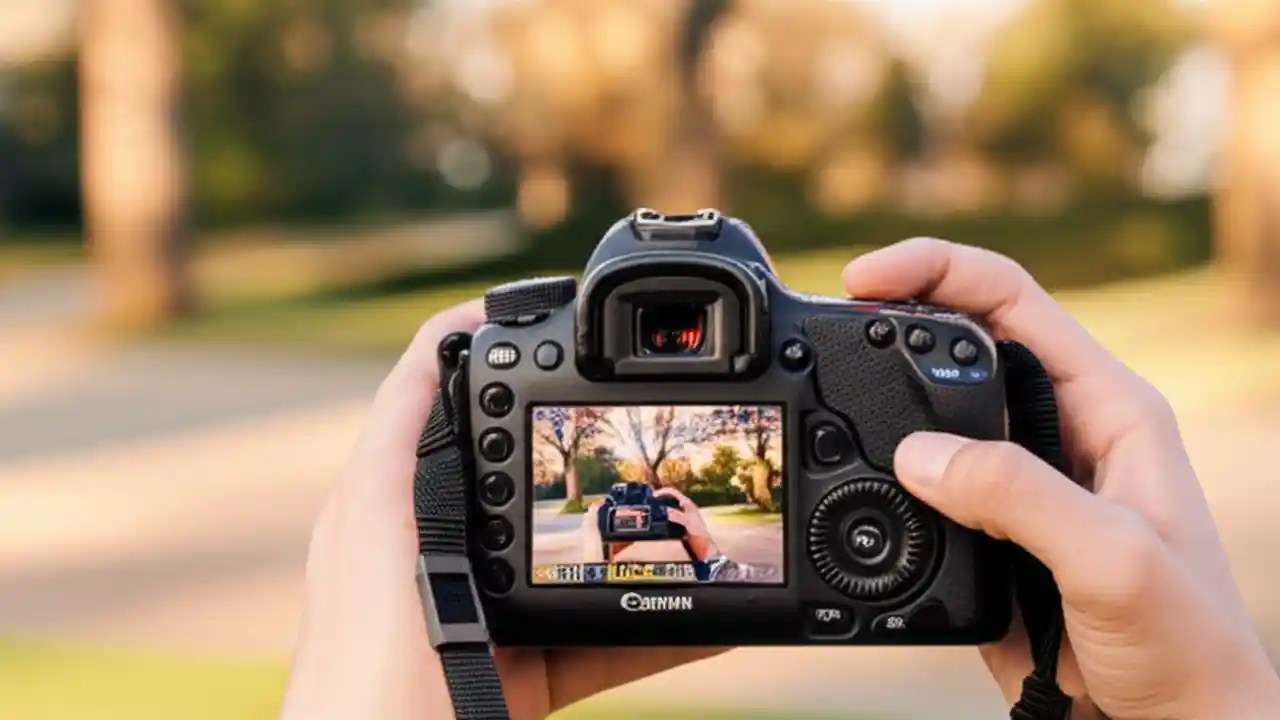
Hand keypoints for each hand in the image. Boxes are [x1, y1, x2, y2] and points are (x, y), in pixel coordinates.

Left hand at [281, 301, 720, 719]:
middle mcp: (444, 557)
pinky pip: (602, 643)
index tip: (573, 330)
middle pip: (531, 490)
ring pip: (579, 569)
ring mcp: (486, 621)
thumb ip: (401, 436)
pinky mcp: (523, 678)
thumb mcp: (375, 528)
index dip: (509, 361)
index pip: (454, 409)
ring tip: (699, 527)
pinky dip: (659, 632)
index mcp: (401, 511)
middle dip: (596, 466)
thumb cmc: (365, 667)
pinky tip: (714, 619)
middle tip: (663, 436)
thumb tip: (442, 337)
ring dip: (640, 552)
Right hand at [654, 487, 719, 561]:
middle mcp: (683, 507)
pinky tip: (656, 522)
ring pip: (667, 508)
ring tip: (650, 512)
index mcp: (686, 502)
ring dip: (659, 509)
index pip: (672, 492)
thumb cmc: (698, 531)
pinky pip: (667, 517)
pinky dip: (661, 518)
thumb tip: (664, 511)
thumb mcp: (687, 521)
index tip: (652, 496)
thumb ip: (677, 515)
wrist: (702, 545)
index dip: (662, 492)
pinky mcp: (677, 523)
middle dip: (659, 500)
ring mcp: (680, 515)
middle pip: (668, 499)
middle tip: (648, 504)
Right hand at [844, 238, 1279, 718]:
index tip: (864, 279)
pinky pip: (917, 491)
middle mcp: (1057, 432)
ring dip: (879, 411)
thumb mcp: (1113, 558)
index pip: (1013, 301)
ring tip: (828, 403)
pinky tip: (850, 484)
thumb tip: (917, 456)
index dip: (936, 271)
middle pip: (959, 346)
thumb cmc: (1188, 647)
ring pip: (930, 421)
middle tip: (832, 331)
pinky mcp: (983, 535)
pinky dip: (878, 482)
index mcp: (1107, 406)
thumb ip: (1018, 497)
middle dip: (891, 326)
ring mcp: (1016, 485)